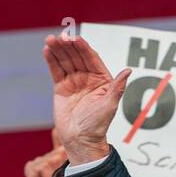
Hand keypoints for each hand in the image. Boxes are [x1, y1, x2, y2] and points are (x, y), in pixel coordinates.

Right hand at [42, 34, 132, 165]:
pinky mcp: (61, 87)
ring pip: (65, 61)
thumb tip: (128, 70)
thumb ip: (117, 88)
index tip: (76, 39)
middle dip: (69, 46)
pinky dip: (51, 60)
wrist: (80, 140)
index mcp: (102, 80)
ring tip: (50, 40)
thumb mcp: (109, 106)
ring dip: (58, 50)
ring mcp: (74, 81)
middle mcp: (88, 78)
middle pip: (77, 57)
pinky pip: (56, 71)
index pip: (92, 59)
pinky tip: (47, 50)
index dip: (84, 48)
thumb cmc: (97, 125)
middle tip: (61, 36)